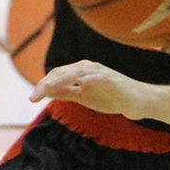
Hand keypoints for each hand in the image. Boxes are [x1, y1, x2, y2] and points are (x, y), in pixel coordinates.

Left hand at [31, 60, 158, 116]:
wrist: (137, 102)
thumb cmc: (112, 98)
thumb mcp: (84, 97)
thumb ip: (67, 92)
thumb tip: (47, 92)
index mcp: (80, 71)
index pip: (57, 74)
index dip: (43, 85)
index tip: (32, 98)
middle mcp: (89, 68)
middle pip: (63, 72)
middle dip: (46, 83)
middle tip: (33, 97)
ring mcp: (101, 72)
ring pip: (77, 72)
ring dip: (61, 79)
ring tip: (48, 88)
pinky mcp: (112, 80)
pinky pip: (98, 77)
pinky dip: (88, 79)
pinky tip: (80, 83)